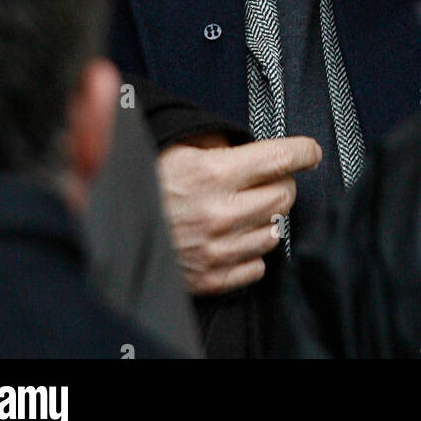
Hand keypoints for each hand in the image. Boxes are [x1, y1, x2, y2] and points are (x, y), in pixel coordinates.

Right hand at [156, 133, 321, 295]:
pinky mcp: (212, 277)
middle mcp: (221, 213)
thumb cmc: (143, 183)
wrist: (110, 228)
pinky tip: (235, 237)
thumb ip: (216, 143)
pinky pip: (257, 265)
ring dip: (267, 217)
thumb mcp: (176, 146)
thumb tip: (243, 146)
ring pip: (275, 232)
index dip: (303, 151)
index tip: (310, 150)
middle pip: (285, 195)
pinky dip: (252, 250)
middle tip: (266, 178)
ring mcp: (218, 249)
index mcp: (213, 173)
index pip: (280, 158)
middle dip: (282, 182)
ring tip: (245, 207)